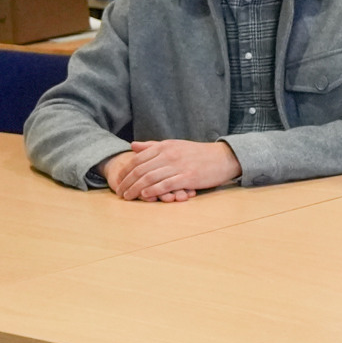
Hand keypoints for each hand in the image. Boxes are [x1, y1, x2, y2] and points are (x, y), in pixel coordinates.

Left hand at [103, 140, 239, 200]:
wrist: (223, 157)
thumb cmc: (198, 153)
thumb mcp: (175, 145)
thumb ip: (153, 146)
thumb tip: (133, 145)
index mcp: (164, 146)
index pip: (137, 159)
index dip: (124, 171)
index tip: (118, 181)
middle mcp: (169, 154)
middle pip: (140, 170)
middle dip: (126, 183)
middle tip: (119, 193)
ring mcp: (179, 166)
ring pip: (150, 178)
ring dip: (136, 189)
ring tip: (128, 197)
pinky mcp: (188, 177)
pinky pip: (166, 184)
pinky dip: (153, 190)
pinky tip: (145, 195)